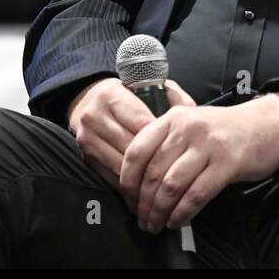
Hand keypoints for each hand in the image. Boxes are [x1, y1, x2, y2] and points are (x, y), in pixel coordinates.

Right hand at [67, 76, 195, 207]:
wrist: (88, 101)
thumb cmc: (127, 96)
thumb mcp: (146, 88)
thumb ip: (171, 96)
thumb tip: (192, 112)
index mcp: (112, 96)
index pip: (141, 123)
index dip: (163, 139)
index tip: (180, 150)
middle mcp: (95, 116)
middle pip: (131, 147)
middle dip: (155, 162)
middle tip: (177, 173)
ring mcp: (87, 137)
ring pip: (121, 165)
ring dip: (143, 179)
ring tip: (163, 188)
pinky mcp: (85, 156)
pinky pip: (110, 175)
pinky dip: (129, 185)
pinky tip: (144, 190)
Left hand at [119, 91, 278, 233]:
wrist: (269, 125)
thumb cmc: (226, 130)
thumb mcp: (192, 119)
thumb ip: (164, 136)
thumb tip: (134, 170)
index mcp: (173, 118)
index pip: (137, 150)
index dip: (128, 180)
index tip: (128, 198)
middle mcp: (187, 128)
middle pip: (153, 172)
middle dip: (143, 202)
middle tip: (142, 218)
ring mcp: (208, 145)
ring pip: (171, 186)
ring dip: (159, 211)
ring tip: (156, 224)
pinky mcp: (227, 164)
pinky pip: (196, 195)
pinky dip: (182, 213)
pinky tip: (177, 221)